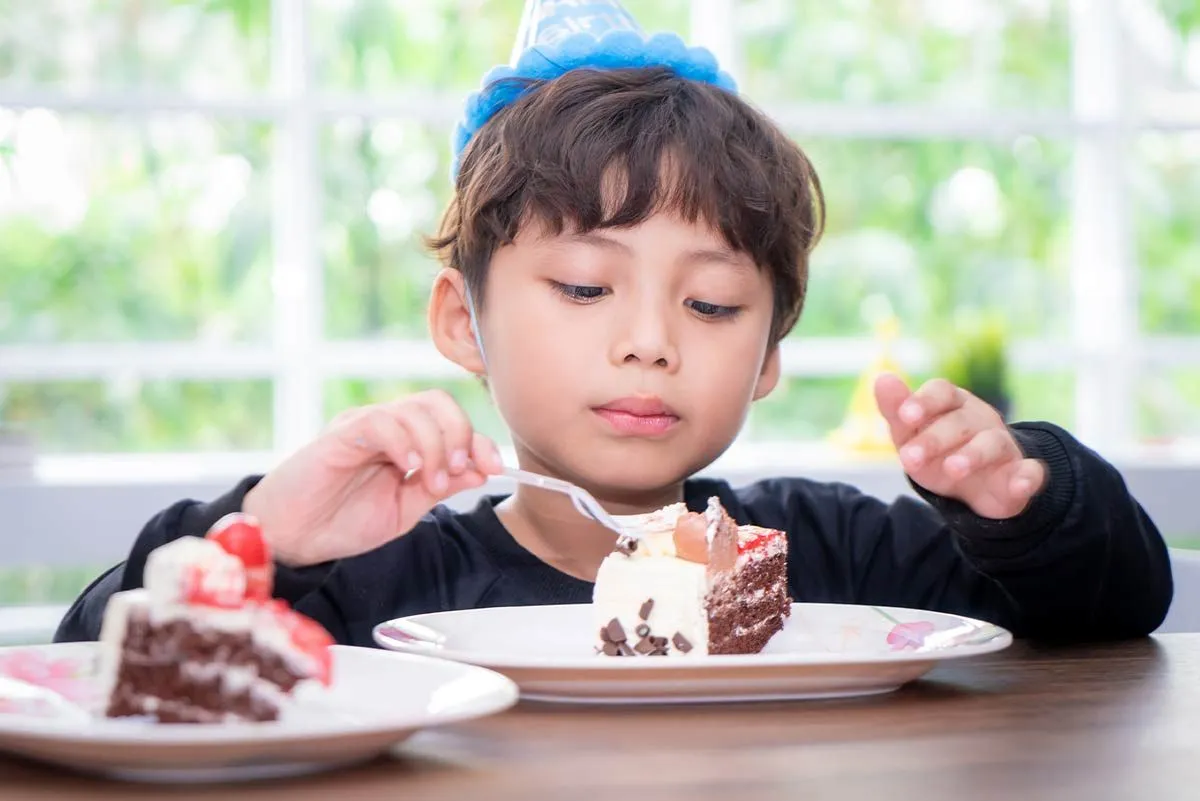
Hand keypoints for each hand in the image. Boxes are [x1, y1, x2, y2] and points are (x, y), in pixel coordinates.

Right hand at [243, 390, 503, 566]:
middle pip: (437, 403)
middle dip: (461, 434)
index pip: (450, 421)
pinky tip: (409, 468)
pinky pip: (381, 422)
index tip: (495, 468)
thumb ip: (439, 487)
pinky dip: (405, 442)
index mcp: (404, 441)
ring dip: (436, 445)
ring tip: (431, 481)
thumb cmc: (341, 522)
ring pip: (415, 409)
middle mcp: (386, 426)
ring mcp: (362, 426)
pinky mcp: (340, 435)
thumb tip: (481, 469)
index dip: (479, 441)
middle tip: (461, 470)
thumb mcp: (405, 509)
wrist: (292, 539)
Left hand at [874, 373, 1045, 519]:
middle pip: (959, 421)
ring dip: (973, 455)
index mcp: (952, 405)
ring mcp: (1003, 445)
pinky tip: (1018, 486)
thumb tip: (882, 378)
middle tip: (909, 459)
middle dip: (934, 439)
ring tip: (953, 469)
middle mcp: (980, 419)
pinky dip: (1027, 478)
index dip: (924, 401)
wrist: (974, 487)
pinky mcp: (1022, 473)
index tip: (904, 416)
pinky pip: (1031, 472)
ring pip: (992, 443)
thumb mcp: (911, 435)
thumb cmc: (938, 451)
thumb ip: (897, 410)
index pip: (941, 392)